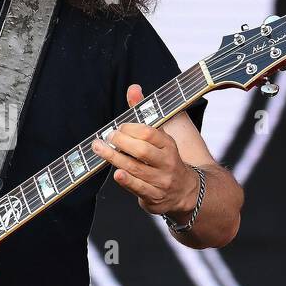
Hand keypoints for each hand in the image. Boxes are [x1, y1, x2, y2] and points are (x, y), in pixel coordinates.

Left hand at [91, 83, 199, 215]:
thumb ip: (144, 112)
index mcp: (169, 145)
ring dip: (115, 159)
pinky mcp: (156, 197)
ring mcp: (162, 181)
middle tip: (106, 138)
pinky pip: (140, 189)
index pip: (150, 134)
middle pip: (142, 151)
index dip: (130, 129)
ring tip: (99, 149)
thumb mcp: (161, 134)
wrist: (186, 190)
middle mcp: (167, 163)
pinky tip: (117, 173)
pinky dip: (127, 181)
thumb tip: (133, 88)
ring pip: (137, 169)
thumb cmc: (166, 158)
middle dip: (120, 142)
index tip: (118, 127)